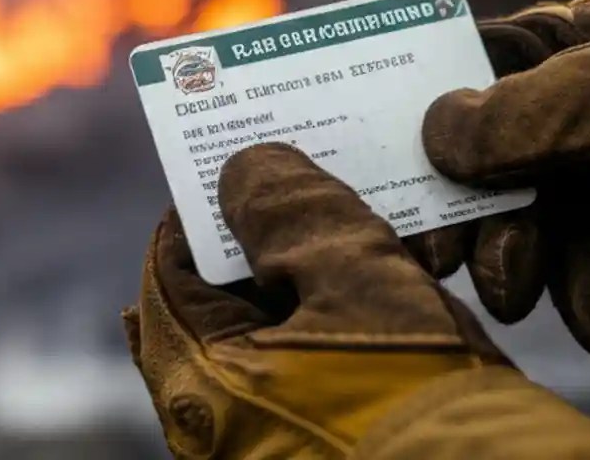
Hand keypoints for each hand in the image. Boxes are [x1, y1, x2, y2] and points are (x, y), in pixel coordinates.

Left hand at [122, 143, 507, 457]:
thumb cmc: (417, 400)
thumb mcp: (359, 284)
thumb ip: (295, 213)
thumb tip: (245, 165)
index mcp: (197, 376)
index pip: (172, 260)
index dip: (212, 200)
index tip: (259, 158)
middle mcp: (214, 413)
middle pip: (225, 293)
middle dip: (275, 232)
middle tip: (323, 181)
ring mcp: (264, 432)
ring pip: (275, 325)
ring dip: (320, 272)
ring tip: (372, 226)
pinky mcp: (316, 441)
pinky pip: (310, 361)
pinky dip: (342, 318)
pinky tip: (395, 287)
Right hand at [411, 0, 589, 357]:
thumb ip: (528, 112)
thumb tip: (434, 137)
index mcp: (537, 52)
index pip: (445, 75)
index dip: (408, 122)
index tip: (390, 176)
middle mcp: (539, 117)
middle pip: (464, 166)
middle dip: (457, 217)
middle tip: (441, 261)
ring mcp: (566, 180)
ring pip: (508, 228)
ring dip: (513, 267)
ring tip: (521, 299)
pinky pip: (563, 273)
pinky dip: (576, 300)